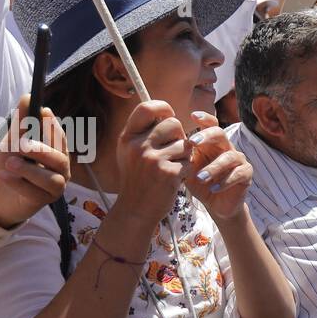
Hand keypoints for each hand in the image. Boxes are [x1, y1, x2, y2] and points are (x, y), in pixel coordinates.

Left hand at [0, 95, 70, 228]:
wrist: (0, 193)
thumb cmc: (11, 164)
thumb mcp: (12, 140)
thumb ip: (21, 121)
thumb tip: (28, 97)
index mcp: (56, 151)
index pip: (60, 138)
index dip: (53, 126)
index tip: (43, 112)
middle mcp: (60, 168)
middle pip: (59, 159)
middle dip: (41, 150)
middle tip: (21, 144)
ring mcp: (55, 186)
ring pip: (51, 179)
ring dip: (29, 170)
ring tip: (10, 163)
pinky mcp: (45, 202)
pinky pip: (36, 194)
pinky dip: (19, 184)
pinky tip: (4, 177)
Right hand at [112, 100, 189, 224]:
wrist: (136, 210)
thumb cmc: (137, 179)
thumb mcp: (130, 152)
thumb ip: (143, 132)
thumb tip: (164, 110)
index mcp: (127, 137)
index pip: (147, 107)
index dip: (163, 108)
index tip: (169, 116)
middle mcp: (138, 146)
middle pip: (173, 123)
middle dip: (179, 136)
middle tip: (173, 151)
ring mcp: (153, 160)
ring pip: (184, 144)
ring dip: (184, 156)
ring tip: (171, 167)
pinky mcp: (168, 173)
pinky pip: (189, 162)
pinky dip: (186, 170)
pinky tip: (174, 179)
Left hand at [184, 110, 253, 219]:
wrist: (216, 204)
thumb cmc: (201, 183)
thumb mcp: (187, 169)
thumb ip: (181, 156)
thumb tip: (167, 143)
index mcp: (211, 143)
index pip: (211, 125)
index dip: (205, 118)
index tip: (193, 116)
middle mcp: (226, 147)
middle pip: (220, 133)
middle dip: (206, 136)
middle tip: (192, 142)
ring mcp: (238, 160)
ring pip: (229, 156)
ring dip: (213, 167)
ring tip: (200, 178)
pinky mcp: (246, 174)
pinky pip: (239, 173)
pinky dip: (225, 181)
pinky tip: (214, 188)